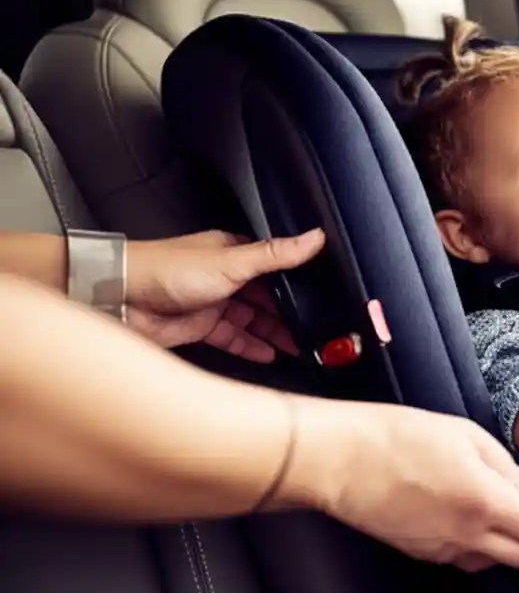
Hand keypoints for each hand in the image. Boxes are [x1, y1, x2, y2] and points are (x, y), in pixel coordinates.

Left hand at [124, 229, 325, 361]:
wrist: (121, 298)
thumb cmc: (167, 269)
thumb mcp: (232, 261)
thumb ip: (276, 254)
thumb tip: (315, 237)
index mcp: (234, 253)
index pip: (276, 267)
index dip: (298, 282)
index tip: (323, 296)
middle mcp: (225, 277)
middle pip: (267, 298)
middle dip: (291, 314)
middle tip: (318, 329)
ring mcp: (213, 303)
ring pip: (253, 320)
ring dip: (275, 333)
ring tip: (301, 347)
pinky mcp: (201, 327)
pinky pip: (233, 338)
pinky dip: (251, 347)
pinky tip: (270, 355)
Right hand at [285, 395, 518, 571]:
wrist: (341, 460)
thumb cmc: (398, 438)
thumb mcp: (464, 434)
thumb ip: (503, 463)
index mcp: (485, 503)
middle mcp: (467, 535)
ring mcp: (442, 549)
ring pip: (494, 561)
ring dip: (508, 541)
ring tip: (500, 509)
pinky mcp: (420, 552)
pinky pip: (463, 557)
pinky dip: (477, 543)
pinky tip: (467, 516)